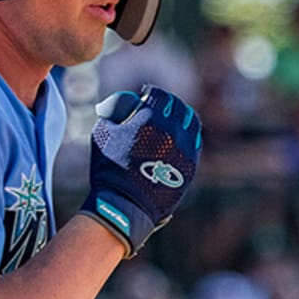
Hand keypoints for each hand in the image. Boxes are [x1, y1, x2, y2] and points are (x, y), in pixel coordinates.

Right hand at [80, 85, 201, 256]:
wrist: (124, 204)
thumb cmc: (109, 168)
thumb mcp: (103, 133)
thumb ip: (115, 112)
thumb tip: (127, 102)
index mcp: (151, 118)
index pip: (160, 96)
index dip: (152, 93)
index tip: (147, 95)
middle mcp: (172, 131)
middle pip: (179, 108)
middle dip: (170, 104)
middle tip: (163, 107)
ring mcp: (185, 149)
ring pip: (192, 124)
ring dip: (183, 119)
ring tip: (174, 122)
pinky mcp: (190, 166)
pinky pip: (194, 144)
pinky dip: (187, 137)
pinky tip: (178, 141)